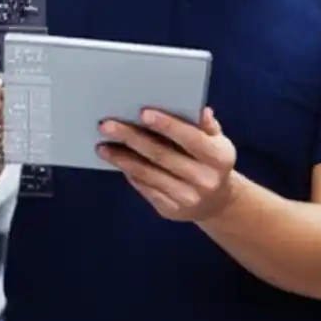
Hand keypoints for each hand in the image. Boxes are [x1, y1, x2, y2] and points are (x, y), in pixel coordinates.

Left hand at [96, 107, 236, 221]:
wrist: (217, 202)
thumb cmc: (210, 161)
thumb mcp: (216, 142)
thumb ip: (207, 125)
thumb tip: (201, 110)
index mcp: (218, 157)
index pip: (190, 138)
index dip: (167, 125)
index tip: (143, 112)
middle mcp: (205, 179)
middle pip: (161, 155)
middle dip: (131, 138)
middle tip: (106, 125)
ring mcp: (187, 197)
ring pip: (148, 173)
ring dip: (121, 158)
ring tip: (102, 146)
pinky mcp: (171, 210)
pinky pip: (144, 188)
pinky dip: (129, 173)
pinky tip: (116, 161)